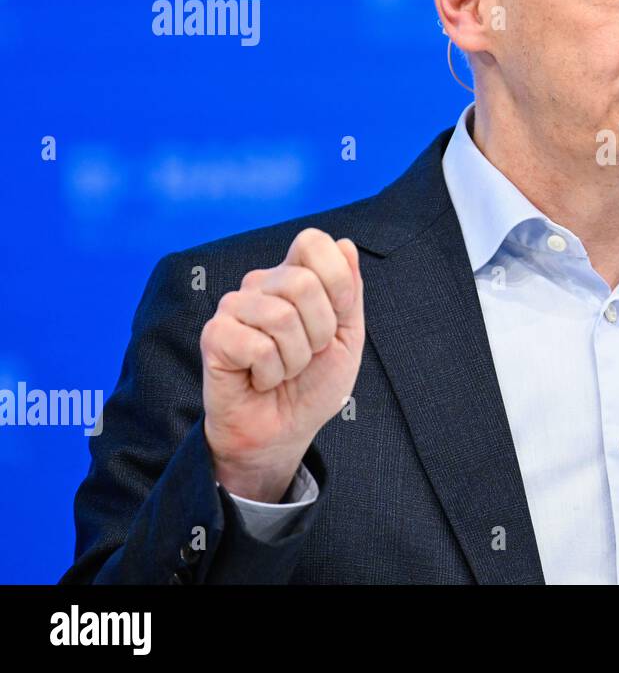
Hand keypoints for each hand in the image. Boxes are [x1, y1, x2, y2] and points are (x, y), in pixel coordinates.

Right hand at [200, 228, 364, 501]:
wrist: (285, 431)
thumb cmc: (313, 383)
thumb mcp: (348, 337)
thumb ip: (349, 291)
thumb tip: (345, 244)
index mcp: (294, 277)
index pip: (312, 241)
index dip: (336, 279)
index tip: (338, 317)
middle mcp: (261, 284)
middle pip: (302, 282)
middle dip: (320, 330)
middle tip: (308, 354)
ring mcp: (234, 308)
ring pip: (281, 317)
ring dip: (295, 358)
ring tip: (283, 369)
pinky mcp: (214, 336)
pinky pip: (256, 346)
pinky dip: (269, 373)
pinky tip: (259, 378)